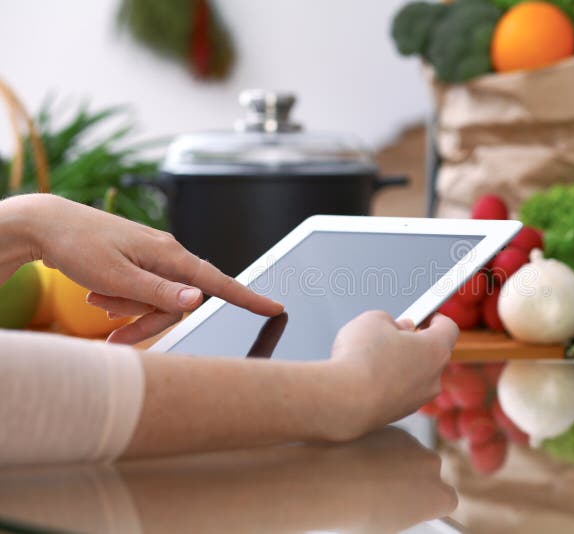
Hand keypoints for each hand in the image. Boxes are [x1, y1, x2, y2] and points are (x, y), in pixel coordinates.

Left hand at [24, 194, 282, 343]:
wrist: (45, 224)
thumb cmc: (78, 246)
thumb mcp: (118, 276)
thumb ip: (160, 291)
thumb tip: (199, 298)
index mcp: (169, 255)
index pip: (218, 281)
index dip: (248, 298)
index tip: (275, 308)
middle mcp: (167, 253)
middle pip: (178, 302)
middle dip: (148, 321)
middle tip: (115, 335)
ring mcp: (152, 256)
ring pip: (157, 298)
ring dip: (129, 308)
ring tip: (97, 300)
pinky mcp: (138, 260)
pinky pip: (143, 289)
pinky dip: (123, 299)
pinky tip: (100, 295)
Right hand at [329, 311, 458, 437]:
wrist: (343, 401)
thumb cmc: (360, 358)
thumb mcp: (373, 320)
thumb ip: (391, 320)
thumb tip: (397, 329)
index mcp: (435, 349)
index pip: (449, 328)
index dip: (437, 318)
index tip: (425, 315)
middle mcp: (434, 377)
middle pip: (433, 353)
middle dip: (416, 342)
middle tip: (394, 334)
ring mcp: (418, 399)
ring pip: (416, 375)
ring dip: (402, 364)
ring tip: (373, 357)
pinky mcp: (400, 414)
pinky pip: (400, 391)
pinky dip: (389, 383)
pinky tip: (367, 378)